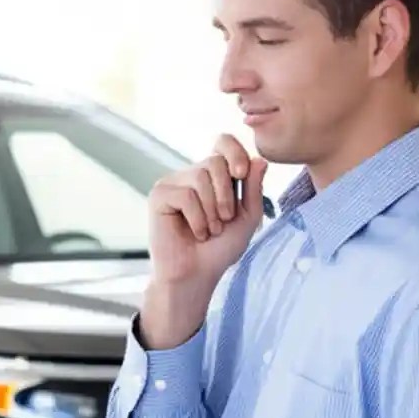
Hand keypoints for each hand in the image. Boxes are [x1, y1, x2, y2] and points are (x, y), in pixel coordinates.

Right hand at [148, 134, 267, 287]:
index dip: (234, 151)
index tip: (241, 174)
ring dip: (212, 210)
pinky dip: (197, 218)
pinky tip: (196, 233)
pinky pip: (185, 195)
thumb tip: (259, 159)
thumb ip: (254, 188)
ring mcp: (172, 184)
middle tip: (225, 220)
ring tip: (210, 230)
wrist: (197, 275)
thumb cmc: (220, 248)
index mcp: (213, 176)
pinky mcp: (159, 196)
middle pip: (214, 161)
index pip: (222, 142)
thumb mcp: (247, 217)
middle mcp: (191, 175)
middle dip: (227, 193)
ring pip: (200, 177)